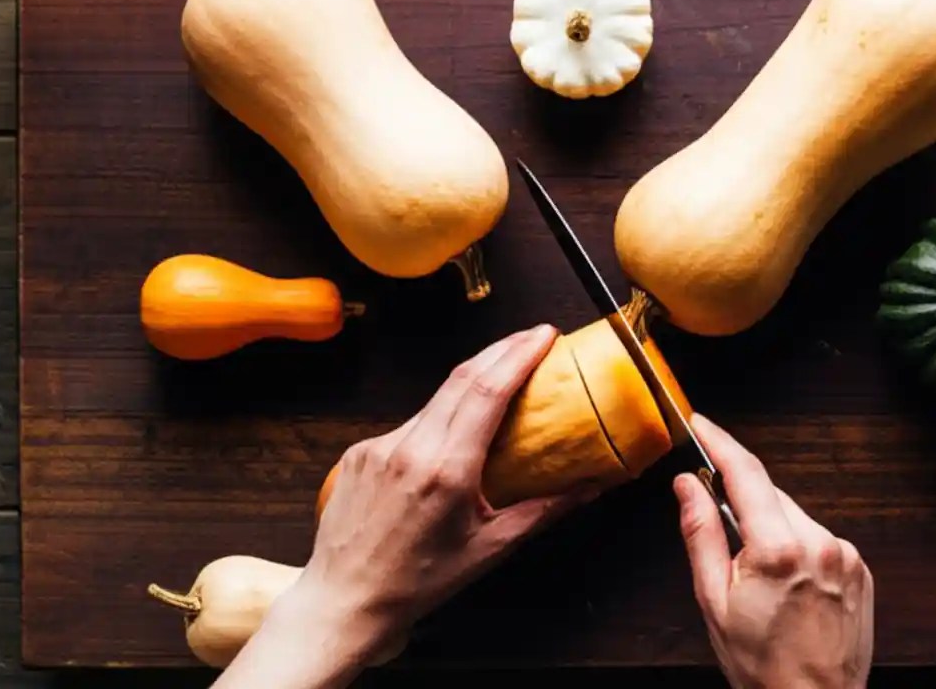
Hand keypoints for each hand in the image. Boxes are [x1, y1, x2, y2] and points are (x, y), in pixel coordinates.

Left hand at [214, 324, 593, 688]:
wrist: (345, 601)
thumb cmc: (419, 582)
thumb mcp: (490, 548)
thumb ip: (543, 511)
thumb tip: (590, 487)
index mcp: (445, 470)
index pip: (486, 392)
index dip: (517, 355)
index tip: (543, 335)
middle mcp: (409, 448)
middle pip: (461, 379)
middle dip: (501, 351)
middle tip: (533, 338)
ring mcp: (378, 447)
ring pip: (433, 401)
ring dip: (470, 382)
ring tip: (502, 374)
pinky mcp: (358, 453)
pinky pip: (408, 425)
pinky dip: (437, 418)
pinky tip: (453, 429)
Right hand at [674, 414, 873, 688]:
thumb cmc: (761, 664)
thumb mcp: (714, 601)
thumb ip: (701, 534)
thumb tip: (688, 485)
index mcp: (778, 550)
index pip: (745, 474)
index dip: (720, 442)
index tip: (701, 423)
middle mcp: (819, 542)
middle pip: (770, 495)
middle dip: (742, 502)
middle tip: (723, 539)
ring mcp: (845, 555)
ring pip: (794, 517)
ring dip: (772, 529)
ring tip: (761, 582)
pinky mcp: (861, 568)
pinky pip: (819, 538)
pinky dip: (798, 547)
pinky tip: (788, 586)